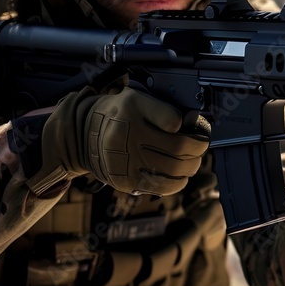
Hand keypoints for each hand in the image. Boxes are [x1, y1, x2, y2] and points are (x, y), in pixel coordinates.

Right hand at [43, 86, 210, 195]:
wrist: (84, 136)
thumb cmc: (120, 116)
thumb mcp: (137, 99)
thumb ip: (163, 109)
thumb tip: (193, 123)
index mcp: (132, 107)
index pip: (172, 118)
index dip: (186, 123)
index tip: (187, 123)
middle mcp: (128, 133)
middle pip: (180, 147)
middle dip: (198, 147)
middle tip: (200, 145)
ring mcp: (127, 159)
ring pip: (176, 168)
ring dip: (192, 165)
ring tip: (192, 160)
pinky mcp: (126, 181)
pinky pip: (164, 186)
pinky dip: (179, 182)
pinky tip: (180, 175)